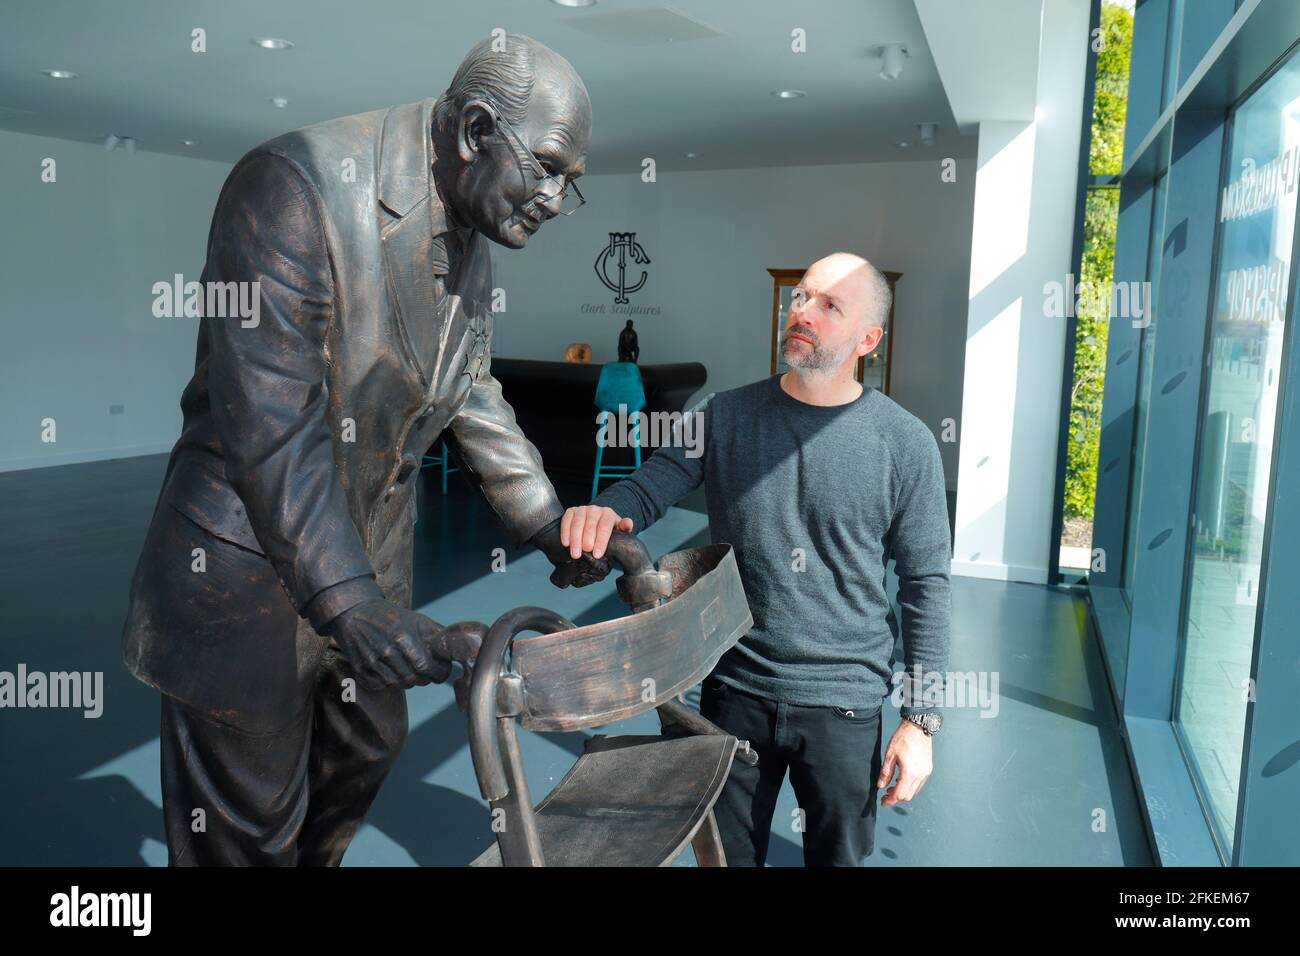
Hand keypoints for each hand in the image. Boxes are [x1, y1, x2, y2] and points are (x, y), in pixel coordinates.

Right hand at [324, 598, 450, 689]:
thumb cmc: (390, 616)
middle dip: (426, 678)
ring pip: (398, 685)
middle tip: (428, 671)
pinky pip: (382, 686)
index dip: (438, 673)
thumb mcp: (417, 619)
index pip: (426, 667)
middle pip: (414, 679)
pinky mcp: (360, 670)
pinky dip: (391, 683)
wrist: (355, 613)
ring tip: (412, 671)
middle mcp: (386, 652)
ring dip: (409, 681)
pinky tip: (395, 671)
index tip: (442, 670)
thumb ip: (437, 634)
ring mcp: (371, 662)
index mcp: (402, 638)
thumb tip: (455, 648)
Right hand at [531, 513, 617, 587]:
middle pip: (590, 524)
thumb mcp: (619, 530)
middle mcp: (595, 509)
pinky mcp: (571, 512)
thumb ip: (624, 528)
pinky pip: (566, 520)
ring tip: (575, 554)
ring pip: (577, 523)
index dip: (601, 541)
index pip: (604, 526)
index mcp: (608, 514)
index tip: (597, 554)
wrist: (598, 522)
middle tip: (586, 553)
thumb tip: (628, 523)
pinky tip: (566, 544)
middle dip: (587, 540)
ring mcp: (582, 510)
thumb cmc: (609, 530)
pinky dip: (565, 532)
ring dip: (575, 539)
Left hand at [877, 719, 933, 806]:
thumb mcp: (889, 755)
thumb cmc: (903, 738)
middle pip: (907, 796)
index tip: (883, 802)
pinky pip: (919, 784)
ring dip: (903, 793)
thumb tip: (880, 786)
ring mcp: (925, 773)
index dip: (890, 801)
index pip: (899, 794)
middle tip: (885, 796)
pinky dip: (909, 787)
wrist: (918, 727)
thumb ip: (885, 772)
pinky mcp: (927, 769)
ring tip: (891, 788)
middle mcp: (920, 775)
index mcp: (909, 773)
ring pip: (914, 791)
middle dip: (896, 799)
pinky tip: (901, 781)